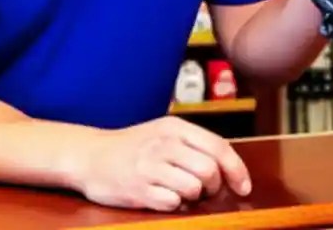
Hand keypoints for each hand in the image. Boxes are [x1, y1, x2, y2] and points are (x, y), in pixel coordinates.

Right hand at [68, 116, 250, 210]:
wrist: (88, 155)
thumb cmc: (133, 147)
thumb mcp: (164, 134)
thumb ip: (195, 145)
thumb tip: (230, 169)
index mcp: (175, 128)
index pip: (219, 147)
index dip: (237, 170)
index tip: (243, 186)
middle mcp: (163, 144)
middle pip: (209, 170)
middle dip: (214, 187)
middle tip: (205, 191)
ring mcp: (149, 166)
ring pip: (193, 188)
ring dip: (194, 197)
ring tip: (181, 192)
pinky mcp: (137, 189)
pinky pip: (172, 203)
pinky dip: (174, 204)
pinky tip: (163, 197)